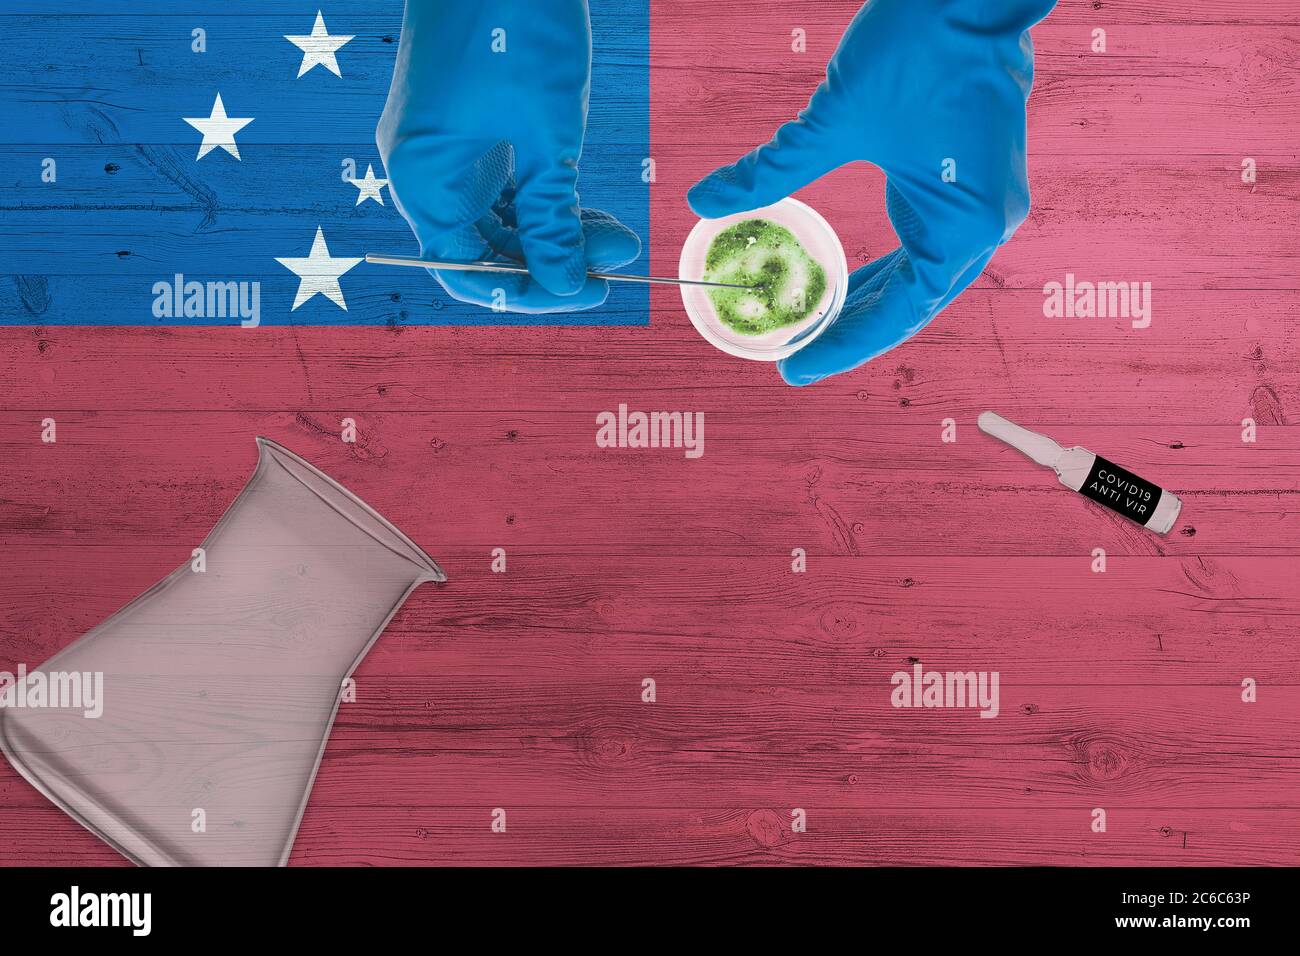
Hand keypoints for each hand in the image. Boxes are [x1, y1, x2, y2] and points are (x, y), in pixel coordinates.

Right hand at [377, 0, 639, 313]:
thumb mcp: (546, 137)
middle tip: (618, 261)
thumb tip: (565, 286)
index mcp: (423, 179)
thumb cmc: (515, 26)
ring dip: (555, 232)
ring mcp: (443, 147)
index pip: (465, 271)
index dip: (525, 293)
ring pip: (498, 219)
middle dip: (552, 260)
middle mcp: (423, 169)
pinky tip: (588, 209)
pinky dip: (543, 200)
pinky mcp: (465, 127)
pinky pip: (501, 184)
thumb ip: (551, 219)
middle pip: (484, 249)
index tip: (586, 293)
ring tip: (617, 235)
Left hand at [688, 0, 1055, 383]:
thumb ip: (771, 169)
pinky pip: (929, 245)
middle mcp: (983, 228)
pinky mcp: (975, 185)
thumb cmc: (916, 46)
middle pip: (911, 305)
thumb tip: (703, 199)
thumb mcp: (833, 118)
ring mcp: (985, 207)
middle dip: (851, 330)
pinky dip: (889, 267)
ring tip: (814, 326)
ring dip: (870, 301)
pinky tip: (849, 280)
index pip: (898, 314)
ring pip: (921, 278)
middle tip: (795, 355)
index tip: (793, 369)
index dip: (842, 346)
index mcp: (961, 228)